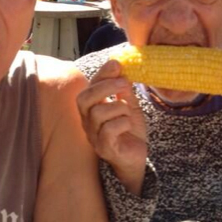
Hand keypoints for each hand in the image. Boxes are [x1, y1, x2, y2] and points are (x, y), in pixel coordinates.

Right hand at [76, 60, 147, 183]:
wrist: (137, 157)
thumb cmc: (129, 131)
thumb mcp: (129, 106)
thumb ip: (124, 90)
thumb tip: (122, 68)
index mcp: (92, 109)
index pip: (89, 87)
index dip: (101, 74)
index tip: (117, 64)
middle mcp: (88, 122)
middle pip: (84, 99)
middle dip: (105, 87)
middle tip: (125, 84)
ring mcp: (94, 136)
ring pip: (98, 113)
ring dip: (118, 107)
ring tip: (128, 113)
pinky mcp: (104, 148)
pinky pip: (109, 130)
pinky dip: (122, 123)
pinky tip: (128, 126)